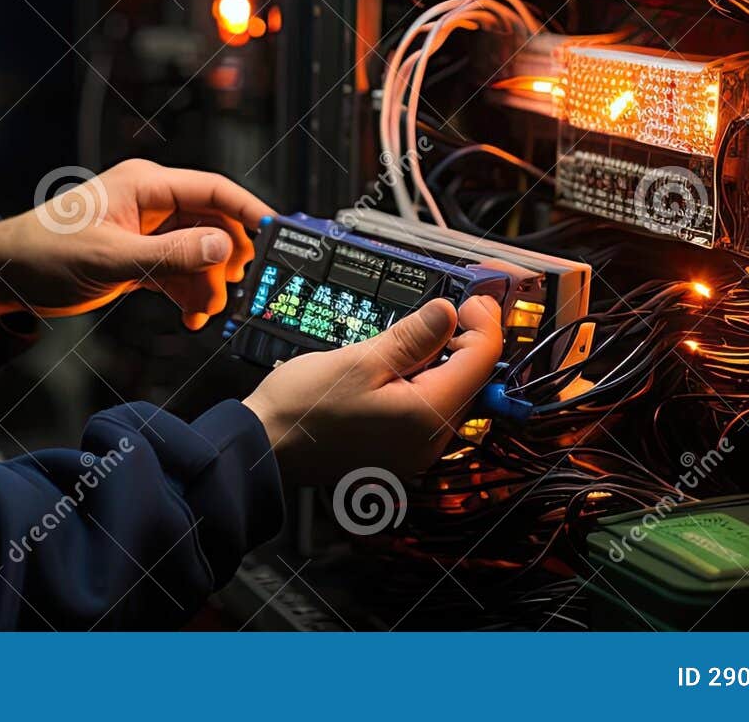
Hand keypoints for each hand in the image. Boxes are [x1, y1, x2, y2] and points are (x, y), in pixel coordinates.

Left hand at [0, 158, 271, 328]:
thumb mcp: (111, 258)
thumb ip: (170, 255)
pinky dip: (189, 292)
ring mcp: (148, 230)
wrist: (5, 277)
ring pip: (199, 252)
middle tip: (238, 290)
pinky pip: (180, 270)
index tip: (277, 235)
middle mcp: (152, 203)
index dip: (249, 210)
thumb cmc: (45, 254)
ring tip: (203, 310)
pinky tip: (190, 313)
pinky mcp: (141, 256)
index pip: (213, 189)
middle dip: (226, 259)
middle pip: (213, 222)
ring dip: (207, 283)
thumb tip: (221, 247)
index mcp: (146, 185)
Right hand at [242, 295, 502, 482]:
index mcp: (426, 417)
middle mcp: (430, 442)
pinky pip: (430, 410)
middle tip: (452, 306)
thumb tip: (449, 312)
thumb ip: (412, 338)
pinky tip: (407, 362)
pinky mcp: (399, 450)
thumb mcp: (360, 360)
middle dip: (469, 341)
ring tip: (425, 330)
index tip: (470, 297)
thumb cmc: (304, 407)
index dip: (483, 322)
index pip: (480, 363)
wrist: (265, 446)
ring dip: (449, 360)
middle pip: (473, 382)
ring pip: (453, 396)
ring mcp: (415, 451)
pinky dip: (429, 381)